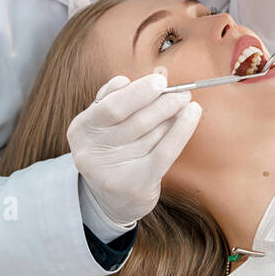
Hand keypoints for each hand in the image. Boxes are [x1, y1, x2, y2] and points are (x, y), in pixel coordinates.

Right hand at [67, 71, 201, 226]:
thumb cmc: (113, 149)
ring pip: (153, 133)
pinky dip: (182, 129)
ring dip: (173, 115)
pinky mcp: (136, 184)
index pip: (111, 105)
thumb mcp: (106, 123)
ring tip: (185, 103)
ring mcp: (112, 171)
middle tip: (182, 92)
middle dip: (163, 102)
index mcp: (81, 129)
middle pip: (136, 120)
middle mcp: (92, 151)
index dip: (138, 92)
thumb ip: (121, 96)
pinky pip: (165, 150)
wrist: (112, 200)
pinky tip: (193, 113)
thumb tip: (152, 76)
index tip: (161, 81)